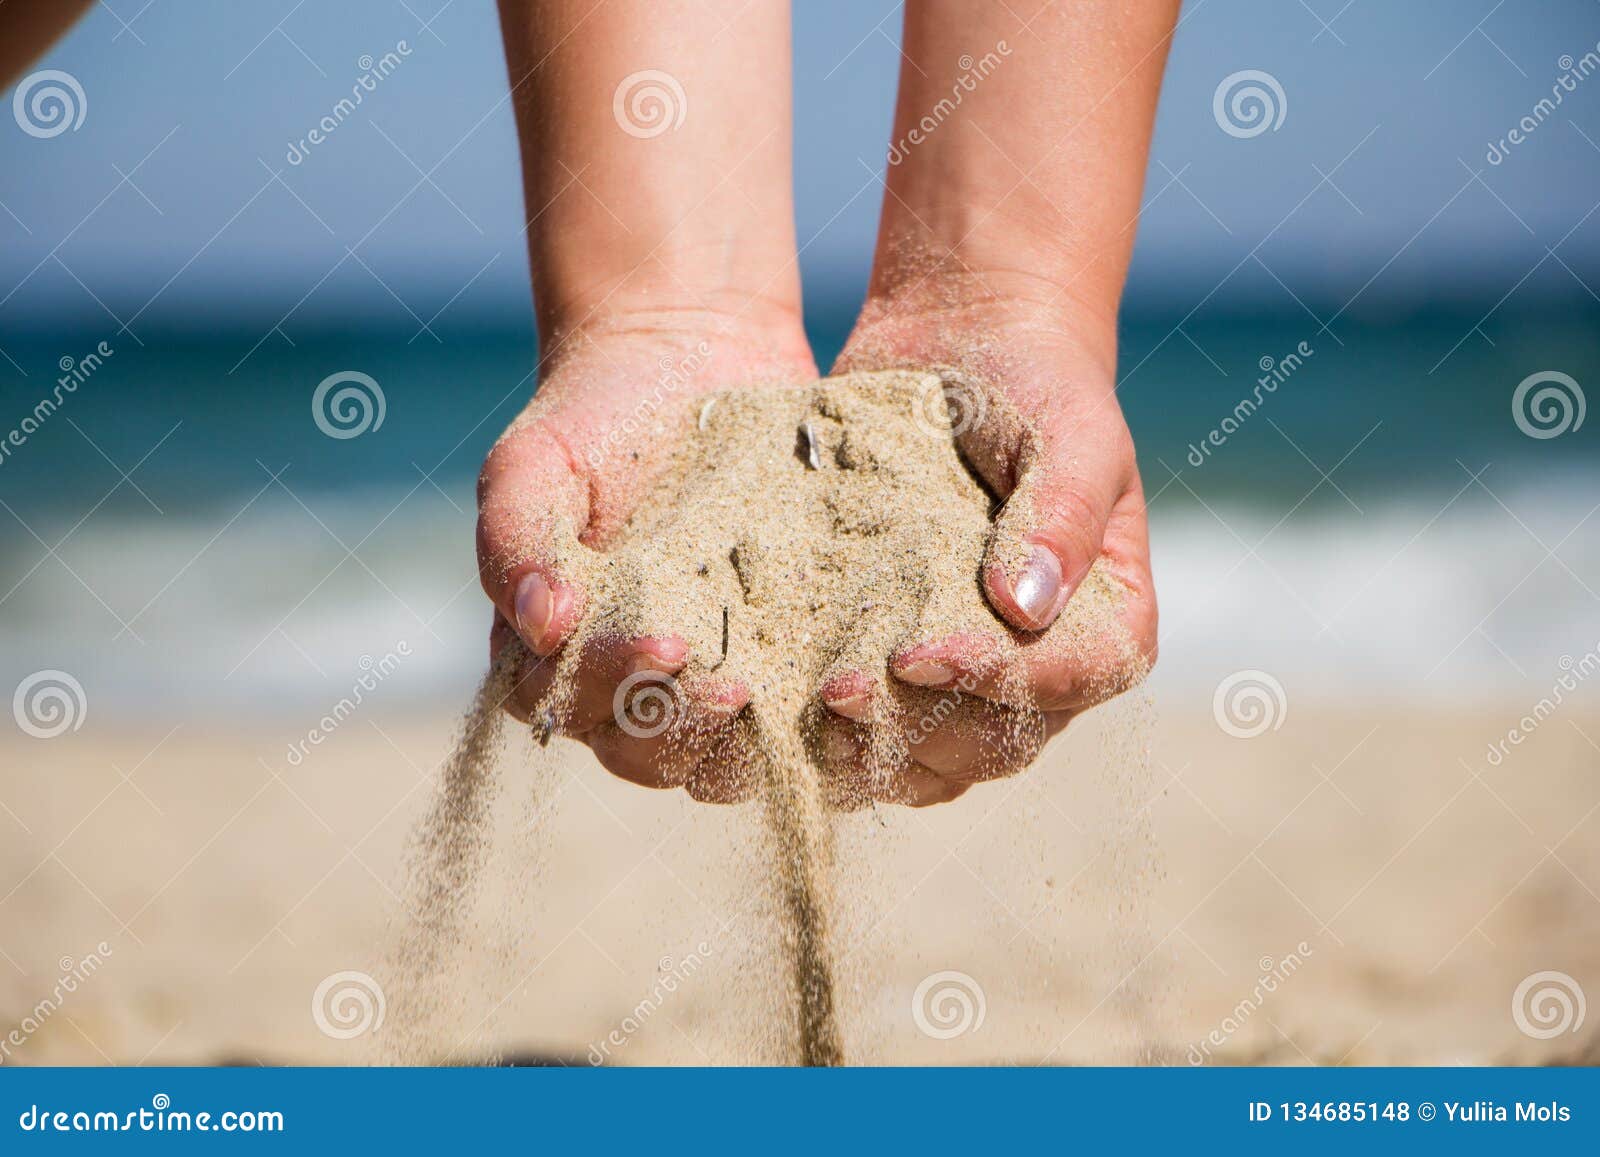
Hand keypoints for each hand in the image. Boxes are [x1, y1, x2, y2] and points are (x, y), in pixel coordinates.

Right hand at [479, 314, 817, 801]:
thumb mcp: (534, 465)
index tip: (667, 646)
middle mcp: (632, 687)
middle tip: (738, 691)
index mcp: (559, 658)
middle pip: (648, 750)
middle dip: (691, 730)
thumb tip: (542, 625)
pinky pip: (800, 709)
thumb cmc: (590, 418)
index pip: (574, 705)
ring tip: (801, 708)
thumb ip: (518, 542)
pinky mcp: (783, 658)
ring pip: (725, 753)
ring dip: (759, 745)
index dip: (616, 688)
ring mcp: (711, 676)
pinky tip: (858, 690)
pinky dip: (827, 715)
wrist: (684, 358)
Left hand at [818, 296, 1158, 804]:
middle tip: (840, 694)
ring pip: (931, 759)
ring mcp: (965, 677)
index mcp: (1107, 624)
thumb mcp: (1070, 430)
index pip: (1066, 683)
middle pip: (993, 744)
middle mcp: (1040, 670)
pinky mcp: (898, 667)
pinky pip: (875, 730)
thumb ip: (1061, 514)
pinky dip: (831, 735)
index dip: (995, 683)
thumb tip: (1027, 609)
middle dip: (918, 731)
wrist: (964, 344)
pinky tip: (775, 711)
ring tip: (806, 715)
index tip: (917, 655)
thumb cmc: (1036, 381)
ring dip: (870, 751)